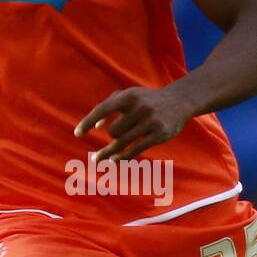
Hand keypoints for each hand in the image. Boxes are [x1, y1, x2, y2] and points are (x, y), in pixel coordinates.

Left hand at [74, 84, 194, 163]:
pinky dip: (122, 157)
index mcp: (129, 96)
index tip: (77, 134)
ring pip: (122, 142)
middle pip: (113, 131)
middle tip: (114, 136)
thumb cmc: (147, 99)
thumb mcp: (129, 95)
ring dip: (109, 152)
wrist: (179, 101)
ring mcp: (150, 122)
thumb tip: (95, 126)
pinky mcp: (159, 135)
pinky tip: (113, 161)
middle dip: (112, 135)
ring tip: (97, 159)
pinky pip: (135, 150)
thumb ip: (109, 105)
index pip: (103, 109)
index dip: (88, 122)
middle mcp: (139, 108)